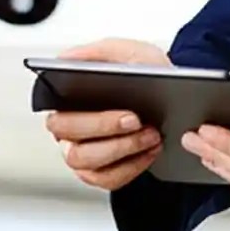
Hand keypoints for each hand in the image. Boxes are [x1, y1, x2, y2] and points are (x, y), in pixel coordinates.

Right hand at [43, 38, 170, 190]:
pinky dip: (132, 166)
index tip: (125, 111)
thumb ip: (99, 52)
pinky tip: (150, 149)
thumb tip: (65, 59)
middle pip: (70, 141)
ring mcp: (82, 152)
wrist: (171, 94)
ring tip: (151, 134)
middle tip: (137, 120)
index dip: (90, 117)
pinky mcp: (99, 172)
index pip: (58, 111)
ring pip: (87, 162)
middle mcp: (68, 129)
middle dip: (106, 132)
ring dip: (123, 150)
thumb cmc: (145, 72)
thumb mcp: (130, 52)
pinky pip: (108, 178)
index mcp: (66, 98)